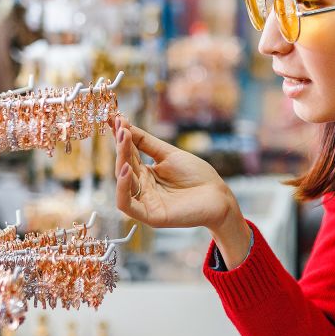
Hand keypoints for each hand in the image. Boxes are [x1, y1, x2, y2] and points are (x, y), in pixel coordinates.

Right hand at [113, 115, 236, 231]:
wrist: (218, 196)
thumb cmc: (197, 175)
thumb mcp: (169, 154)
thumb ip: (146, 142)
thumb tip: (124, 124)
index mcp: (146, 174)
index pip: (128, 155)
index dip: (122, 138)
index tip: (115, 119)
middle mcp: (142, 188)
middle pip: (123, 167)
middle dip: (121, 146)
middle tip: (121, 127)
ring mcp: (145, 203)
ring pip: (123, 183)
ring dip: (121, 161)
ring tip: (124, 140)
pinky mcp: (150, 216)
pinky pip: (126, 204)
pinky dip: (122, 188)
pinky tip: (126, 169)